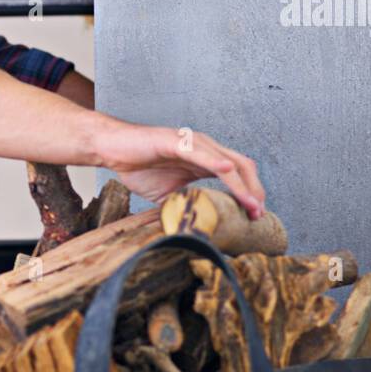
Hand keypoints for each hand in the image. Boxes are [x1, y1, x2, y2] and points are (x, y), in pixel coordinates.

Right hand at [95, 120, 266, 217]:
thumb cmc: (138, 166)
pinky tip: (227, 171)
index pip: (239, 174)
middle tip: (258, 214)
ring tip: (251, 203)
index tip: (255, 215)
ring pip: (227, 162)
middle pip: (243, 166)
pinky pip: (200, 152)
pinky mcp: (175, 142)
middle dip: (255, 191)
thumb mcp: (168, 195)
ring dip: (242, 184)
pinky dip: (215, 162)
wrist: (112, 149)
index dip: (251, 193)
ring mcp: (192, 143)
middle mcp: (204, 148)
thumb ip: (184, 205)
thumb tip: (192, 230)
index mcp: (205, 159)